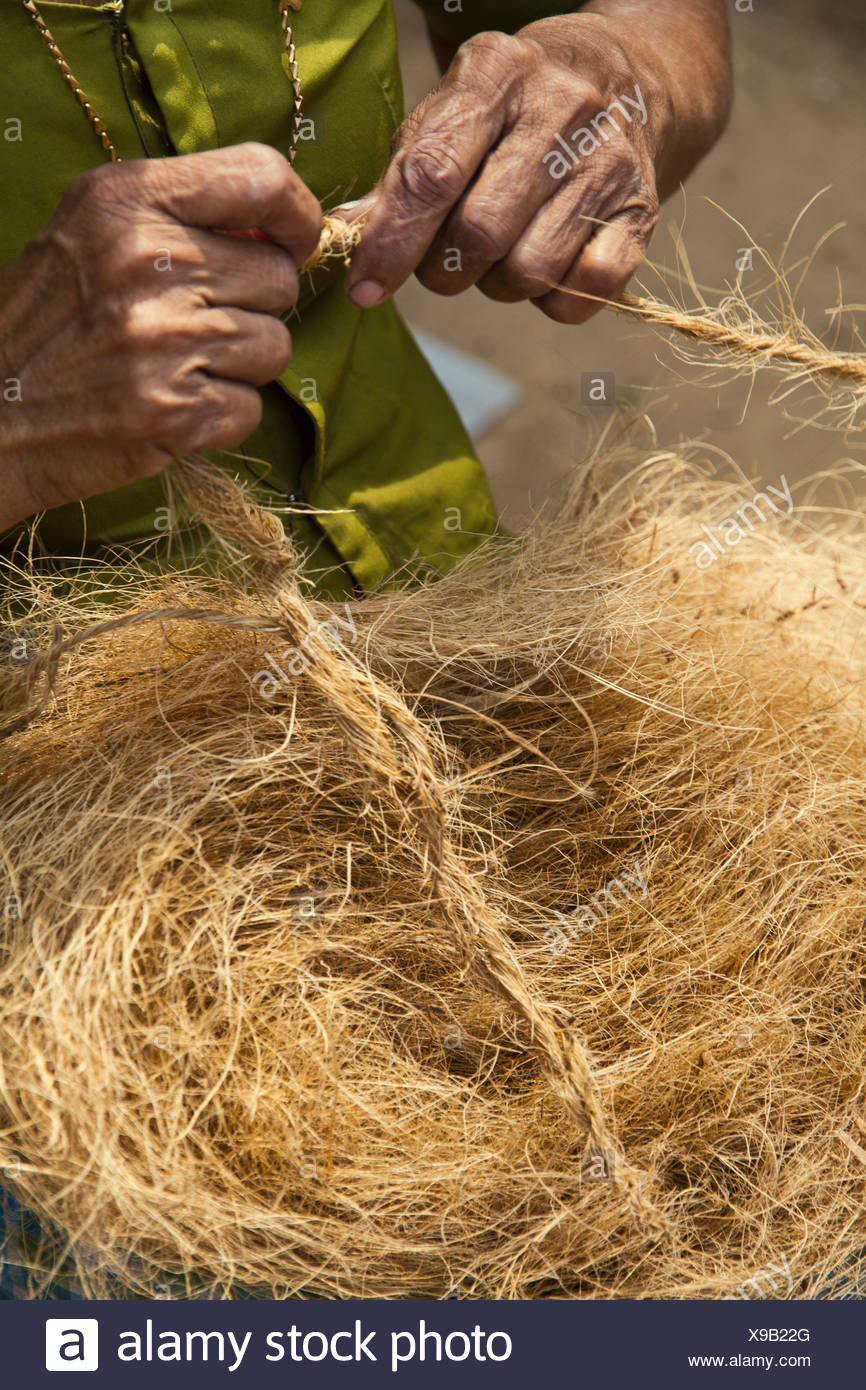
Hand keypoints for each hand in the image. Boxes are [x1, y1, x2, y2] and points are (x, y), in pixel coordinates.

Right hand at [0, 143, 321, 531]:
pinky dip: (219, 417)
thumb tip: (282, 229)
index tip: (291, 242)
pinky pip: (251, 409)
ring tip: (176, 367)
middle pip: (279, 277)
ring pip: (274, 346)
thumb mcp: (93, 231)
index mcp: (127, 201)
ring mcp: (165, 342)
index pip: (263, 178)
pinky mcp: (176, 413)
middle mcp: (149, 262)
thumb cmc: (50, 322)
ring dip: (238, 365)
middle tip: (193, 322)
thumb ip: (181, 215)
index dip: (297, 215)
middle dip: (252, 304)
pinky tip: (169, 407)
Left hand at [345, 19, 669, 323]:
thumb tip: (346, 235)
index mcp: (497, 71)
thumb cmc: (511, 111)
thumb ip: (401, 175)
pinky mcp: (642, 211)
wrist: (626, 81)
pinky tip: (548, 267)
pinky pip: (584, 291)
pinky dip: (555, 299)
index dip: (392, 242)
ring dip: (499, 286)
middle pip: (479, 233)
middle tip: (444, 262)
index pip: (432, 174)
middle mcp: (560, 109)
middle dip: (445, 269)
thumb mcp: (452, 114)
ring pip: (529, 272)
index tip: (365, 288)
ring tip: (500, 257)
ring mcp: (608, 162)